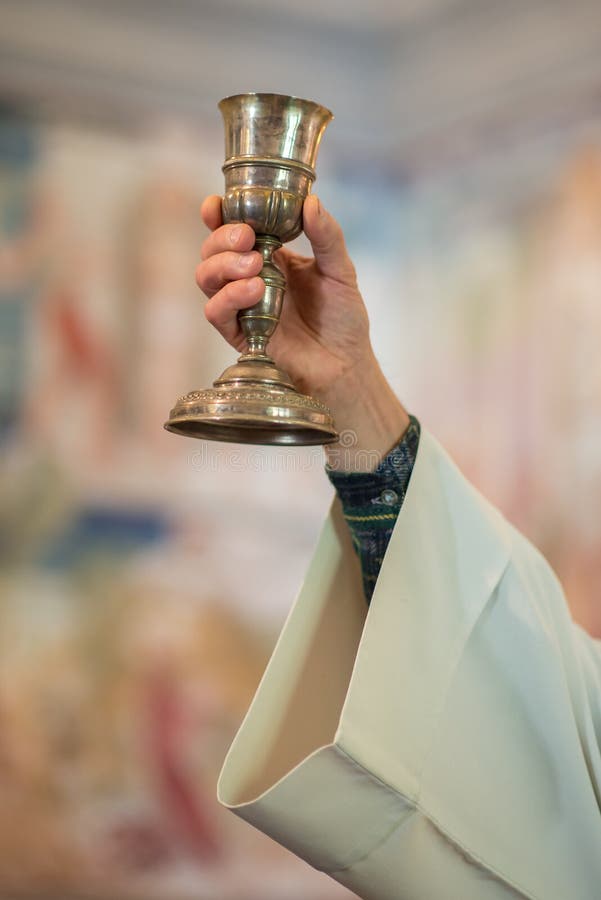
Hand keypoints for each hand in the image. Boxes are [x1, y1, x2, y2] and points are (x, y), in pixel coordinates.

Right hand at [196, 194, 409, 468]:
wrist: (345, 363)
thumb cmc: (343, 318)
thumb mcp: (340, 270)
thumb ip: (327, 236)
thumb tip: (311, 201)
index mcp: (271, 255)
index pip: (232, 229)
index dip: (217, 215)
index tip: (216, 206)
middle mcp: (249, 276)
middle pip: (212, 250)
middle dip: (222, 239)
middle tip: (248, 240)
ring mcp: (241, 305)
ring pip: (206, 278)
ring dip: (223, 266)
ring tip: (255, 268)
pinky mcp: (239, 333)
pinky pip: (215, 312)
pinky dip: (228, 298)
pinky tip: (254, 291)